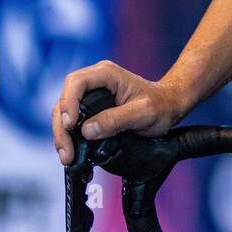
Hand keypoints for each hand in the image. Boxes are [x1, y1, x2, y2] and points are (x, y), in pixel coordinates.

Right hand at [52, 60, 190, 164]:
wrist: (169, 106)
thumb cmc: (161, 105)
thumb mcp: (144, 113)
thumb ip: (116, 120)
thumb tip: (87, 130)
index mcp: (106, 74)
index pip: (76, 83)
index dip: (68, 103)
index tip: (70, 125)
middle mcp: (95, 81)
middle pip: (65, 100)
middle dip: (62, 128)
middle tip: (67, 153)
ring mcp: (91, 94)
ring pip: (65, 112)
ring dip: (62, 135)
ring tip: (68, 157)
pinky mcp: (90, 107)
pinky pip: (73, 120)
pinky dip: (70, 136)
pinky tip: (72, 153)